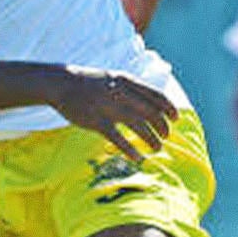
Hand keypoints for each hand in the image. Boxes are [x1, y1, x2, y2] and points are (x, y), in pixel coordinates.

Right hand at [47, 66, 177, 162]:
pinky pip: (118, 139)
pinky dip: (131, 150)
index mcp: (127, 81)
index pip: (157, 96)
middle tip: (165, 137)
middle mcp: (121, 93)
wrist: (61, 83)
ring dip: (152, 140)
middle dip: (162, 127)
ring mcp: (108, 107)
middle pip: (151, 113)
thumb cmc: (90, 83)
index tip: (176, 119)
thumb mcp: (113, 78)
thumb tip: (152, 103)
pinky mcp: (97, 122)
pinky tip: (138, 158)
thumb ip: (132, 89)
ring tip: (157, 149)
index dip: (169, 108)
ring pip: (139, 127)